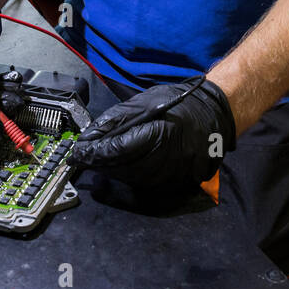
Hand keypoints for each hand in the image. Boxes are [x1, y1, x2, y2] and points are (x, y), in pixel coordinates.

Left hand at [68, 77, 235, 188]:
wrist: (213, 116)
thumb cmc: (180, 105)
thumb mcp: (143, 103)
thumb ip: (113, 122)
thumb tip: (88, 138)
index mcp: (157, 137)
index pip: (114, 151)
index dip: (90, 153)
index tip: (75, 154)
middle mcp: (165, 162)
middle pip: (118, 169)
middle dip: (97, 163)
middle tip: (83, 155)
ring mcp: (171, 177)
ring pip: (127, 180)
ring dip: (109, 171)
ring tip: (101, 157)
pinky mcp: (174, 185)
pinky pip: (141, 185)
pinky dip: (126, 176)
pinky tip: (120, 165)